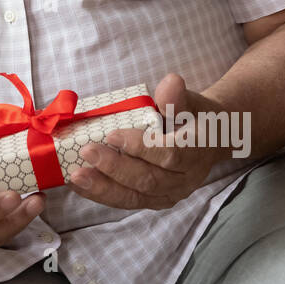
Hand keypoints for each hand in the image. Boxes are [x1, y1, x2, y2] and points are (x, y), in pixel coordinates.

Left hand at [66, 73, 231, 210]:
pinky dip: (102, 194)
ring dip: (103, 187)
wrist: (208, 140)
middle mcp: (185, 179)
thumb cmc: (193, 116)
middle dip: (114, 168)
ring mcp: (170, 194)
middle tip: (86, 152)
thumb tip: (170, 82)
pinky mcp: (155, 200)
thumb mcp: (190, 101)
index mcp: (196, 152)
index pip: (168, 154)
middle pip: (148, 179)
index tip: (112, 134)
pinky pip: (128, 201)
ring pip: (135, 196)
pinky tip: (79, 185)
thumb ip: (177, 97)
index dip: (140, 147)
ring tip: (76, 176)